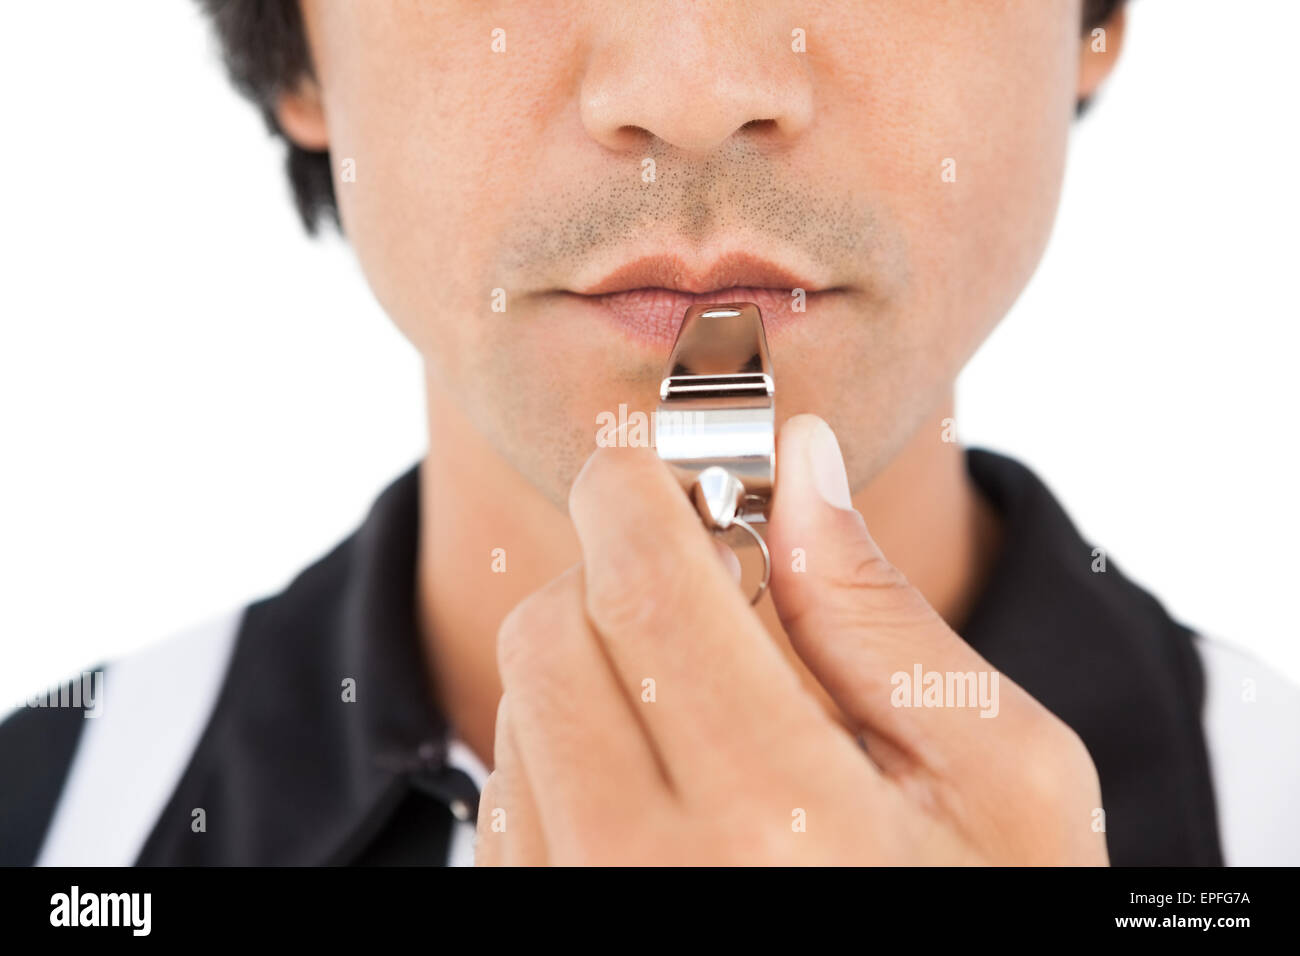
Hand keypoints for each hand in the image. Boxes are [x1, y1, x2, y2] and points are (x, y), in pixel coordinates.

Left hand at [475, 414, 1107, 864]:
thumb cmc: (994, 911)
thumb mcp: (999, 776)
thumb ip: (881, 612)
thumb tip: (802, 464)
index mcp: (778, 819)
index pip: (642, 586)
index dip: (636, 494)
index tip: (658, 471)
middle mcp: (645, 875)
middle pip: (552, 632)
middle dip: (617, 574)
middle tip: (708, 590)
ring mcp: (579, 909)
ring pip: (521, 706)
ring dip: (600, 667)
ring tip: (708, 712)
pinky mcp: (546, 923)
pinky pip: (508, 793)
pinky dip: (574, 750)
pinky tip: (667, 779)